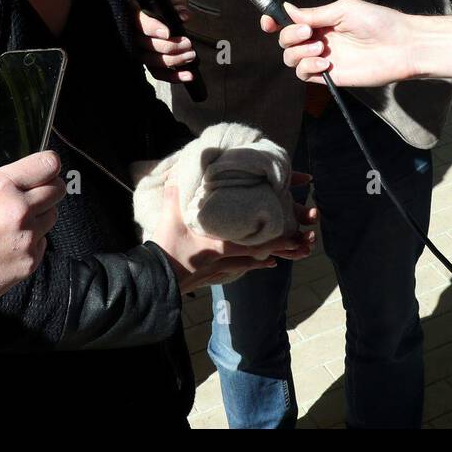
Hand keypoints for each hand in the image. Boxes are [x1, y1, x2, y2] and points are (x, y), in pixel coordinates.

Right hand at [0, 151, 66, 324]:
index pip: (47, 164)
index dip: (48, 164)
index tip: (44, 168)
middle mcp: (19, 209)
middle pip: (57, 189)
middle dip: (48, 188)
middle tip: (33, 194)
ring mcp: (27, 237)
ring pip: (52, 216)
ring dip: (41, 215)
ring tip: (16, 222)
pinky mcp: (30, 262)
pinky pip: (43, 242)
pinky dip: (33, 240)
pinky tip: (10, 244)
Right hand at [133, 0, 198, 84]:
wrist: (160, 2)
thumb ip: (176, 1)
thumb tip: (184, 16)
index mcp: (133, 11)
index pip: (138, 22)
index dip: (152, 28)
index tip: (168, 32)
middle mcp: (131, 31)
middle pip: (144, 45)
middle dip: (168, 47)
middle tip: (188, 44)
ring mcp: (138, 48)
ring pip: (150, 61)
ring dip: (173, 61)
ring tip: (191, 55)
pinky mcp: (147, 60)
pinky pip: (157, 73)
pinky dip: (173, 77)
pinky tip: (189, 76)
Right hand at [148, 181, 317, 292]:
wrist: (155, 277)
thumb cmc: (165, 246)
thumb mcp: (170, 217)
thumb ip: (176, 195)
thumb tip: (180, 174)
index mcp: (218, 244)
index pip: (253, 243)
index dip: (275, 241)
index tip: (294, 238)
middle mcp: (223, 258)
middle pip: (256, 255)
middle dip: (276, 251)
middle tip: (296, 248)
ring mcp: (217, 270)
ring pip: (246, 265)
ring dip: (263, 260)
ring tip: (279, 258)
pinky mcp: (209, 277)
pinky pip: (233, 272)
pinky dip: (248, 267)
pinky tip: (259, 265)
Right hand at [262, 0, 416, 85]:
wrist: (400, 46)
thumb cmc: (378, 22)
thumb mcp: (344, 9)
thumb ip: (314, 13)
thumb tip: (287, 9)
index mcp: (322, 21)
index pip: (290, 22)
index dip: (275, 22)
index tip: (268, 21)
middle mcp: (319, 39)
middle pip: (285, 40)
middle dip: (289, 36)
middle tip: (308, 33)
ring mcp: (323, 58)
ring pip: (291, 59)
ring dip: (298, 52)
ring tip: (320, 49)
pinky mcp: (330, 76)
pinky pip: (304, 74)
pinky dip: (307, 67)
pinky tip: (324, 63)